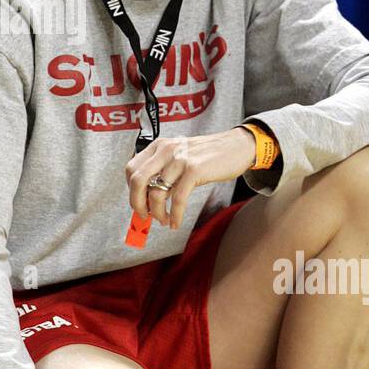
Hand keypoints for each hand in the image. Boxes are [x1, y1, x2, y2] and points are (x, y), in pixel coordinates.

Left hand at [126, 127, 257, 231]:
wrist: (236, 146)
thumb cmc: (208, 155)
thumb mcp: (180, 157)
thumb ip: (163, 173)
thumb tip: (148, 200)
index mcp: (159, 146)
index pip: (131, 169)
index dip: (131, 190)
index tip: (138, 203)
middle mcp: (166, 149)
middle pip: (137, 180)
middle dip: (137, 203)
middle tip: (144, 216)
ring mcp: (180, 159)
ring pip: (157, 192)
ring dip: (157, 213)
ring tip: (164, 220)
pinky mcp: (195, 170)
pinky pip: (178, 199)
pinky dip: (174, 215)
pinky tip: (175, 222)